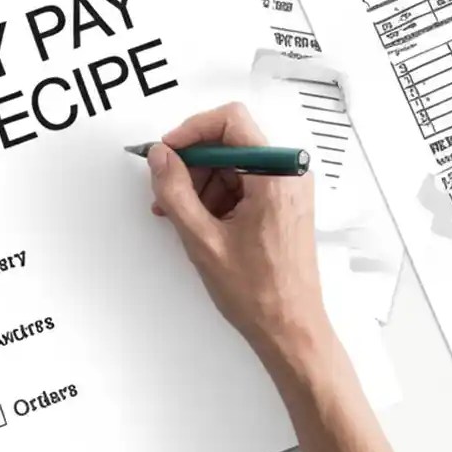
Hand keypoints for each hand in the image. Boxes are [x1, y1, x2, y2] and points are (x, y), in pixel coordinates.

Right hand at [147, 102, 329, 352]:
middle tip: (166, 190)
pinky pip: (242, 183)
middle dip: (192, 164)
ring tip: (180, 216)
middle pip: (229, 142)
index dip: (191, 131)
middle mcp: (288, 174)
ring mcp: (288, 189)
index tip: (167, 152)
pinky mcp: (282, 203)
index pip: (230, 121)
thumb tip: (160, 157)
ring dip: (200, 184)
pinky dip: (216, 197)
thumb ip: (175, 191)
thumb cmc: (259, 294)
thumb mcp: (202, 239)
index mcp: (276, 176)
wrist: (290, 330)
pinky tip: (198, 222)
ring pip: (232, 164)